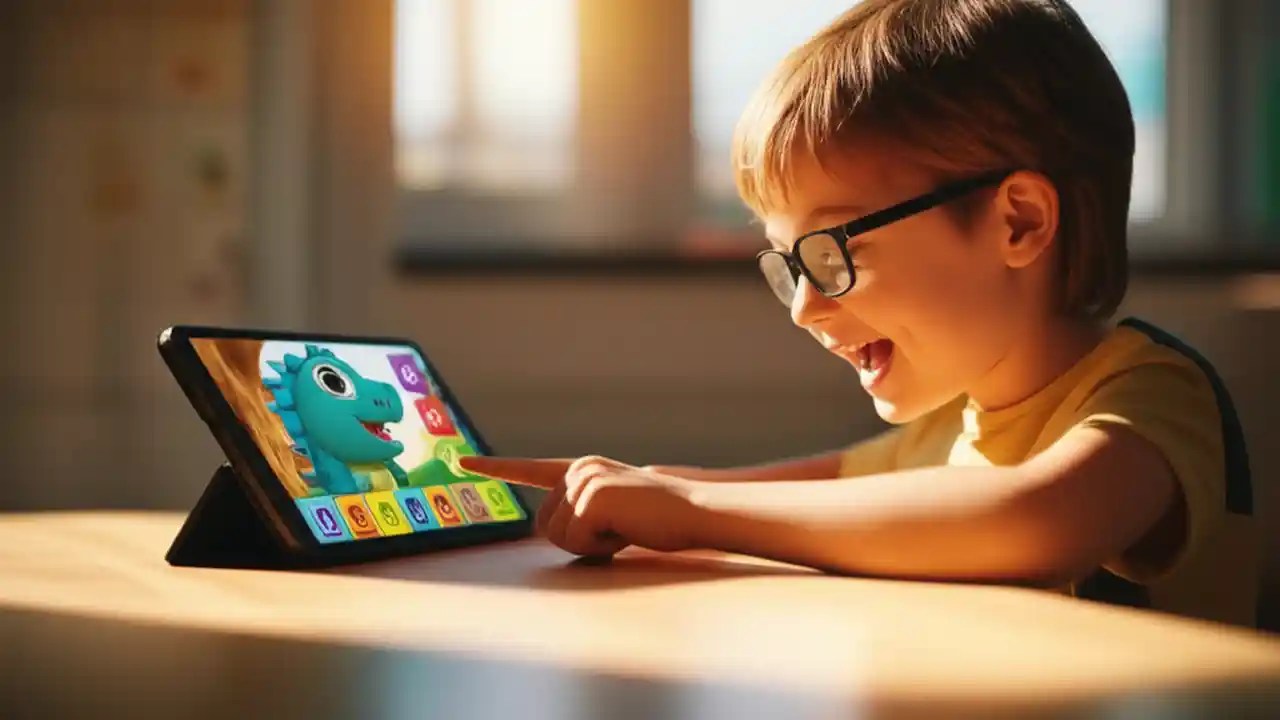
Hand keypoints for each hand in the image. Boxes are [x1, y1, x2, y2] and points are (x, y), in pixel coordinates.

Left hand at [459, 455, 702, 557]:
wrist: (695, 510)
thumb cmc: (660, 519)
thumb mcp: (613, 512)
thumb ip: (582, 511)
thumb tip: (552, 528)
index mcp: (582, 469)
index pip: (531, 469)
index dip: (495, 468)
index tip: (461, 462)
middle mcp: (578, 469)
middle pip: (543, 525)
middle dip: (574, 540)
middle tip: (615, 533)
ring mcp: (583, 480)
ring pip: (557, 536)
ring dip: (590, 545)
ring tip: (624, 529)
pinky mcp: (591, 497)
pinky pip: (575, 540)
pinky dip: (600, 546)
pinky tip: (626, 531)